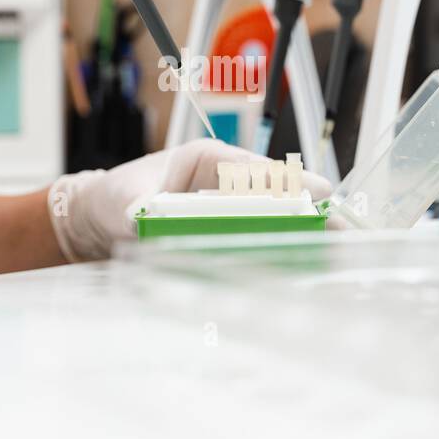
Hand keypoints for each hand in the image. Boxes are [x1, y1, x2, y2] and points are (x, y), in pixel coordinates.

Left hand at [47, 139, 332, 261]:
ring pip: (273, 222)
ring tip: (332, 259)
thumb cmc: (112, 196)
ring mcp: (228, 211)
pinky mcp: (224, 236)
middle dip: (309, 214)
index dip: (290, 183)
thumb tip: (139, 219)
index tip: (320, 194)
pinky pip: (256, 245)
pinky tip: (299, 277)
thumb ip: (134, 210)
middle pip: (277, 196)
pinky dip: (276, 258)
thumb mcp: (121, 199)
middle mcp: (225, 184)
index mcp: (208, 160)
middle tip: (341, 233)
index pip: (256, 169)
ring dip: (299, 239)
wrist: (96, 220)